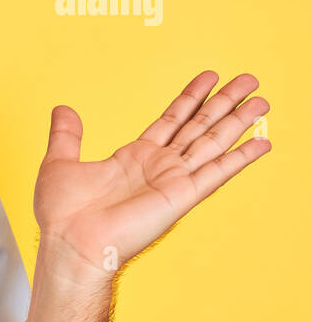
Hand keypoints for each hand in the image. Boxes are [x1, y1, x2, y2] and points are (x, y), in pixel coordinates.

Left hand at [33, 70, 270, 282]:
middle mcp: (158, 167)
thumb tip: (62, 110)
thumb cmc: (61, 214)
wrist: (69, 243)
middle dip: (224, 102)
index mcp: (133, 158)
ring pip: (212, 142)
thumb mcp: (59, 162)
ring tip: (262, 101)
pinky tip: (262, 143)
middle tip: (248, 80)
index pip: (171, 120)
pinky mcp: (180, 195)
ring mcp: (172, 180)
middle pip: (199, 126)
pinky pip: (216, 172)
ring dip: (238, 121)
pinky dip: (240, 158)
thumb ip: (66, 134)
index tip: (209, 78)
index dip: (191, 98)